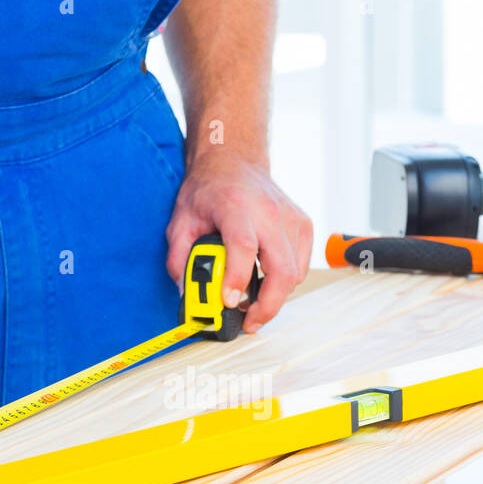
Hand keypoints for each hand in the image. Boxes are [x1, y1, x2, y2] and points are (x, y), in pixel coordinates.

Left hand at [165, 149, 311, 332]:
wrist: (233, 160)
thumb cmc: (209, 190)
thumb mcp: (180, 221)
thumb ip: (179, 259)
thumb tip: (187, 292)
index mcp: (235, 206)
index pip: (243, 247)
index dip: (237, 279)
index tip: (229, 303)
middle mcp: (268, 211)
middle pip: (282, 269)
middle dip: (267, 305)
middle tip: (249, 323)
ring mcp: (290, 218)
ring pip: (295, 273)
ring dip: (275, 297)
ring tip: (253, 304)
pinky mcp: (302, 225)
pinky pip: (301, 266)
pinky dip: (285, 282)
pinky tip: (265, 282)